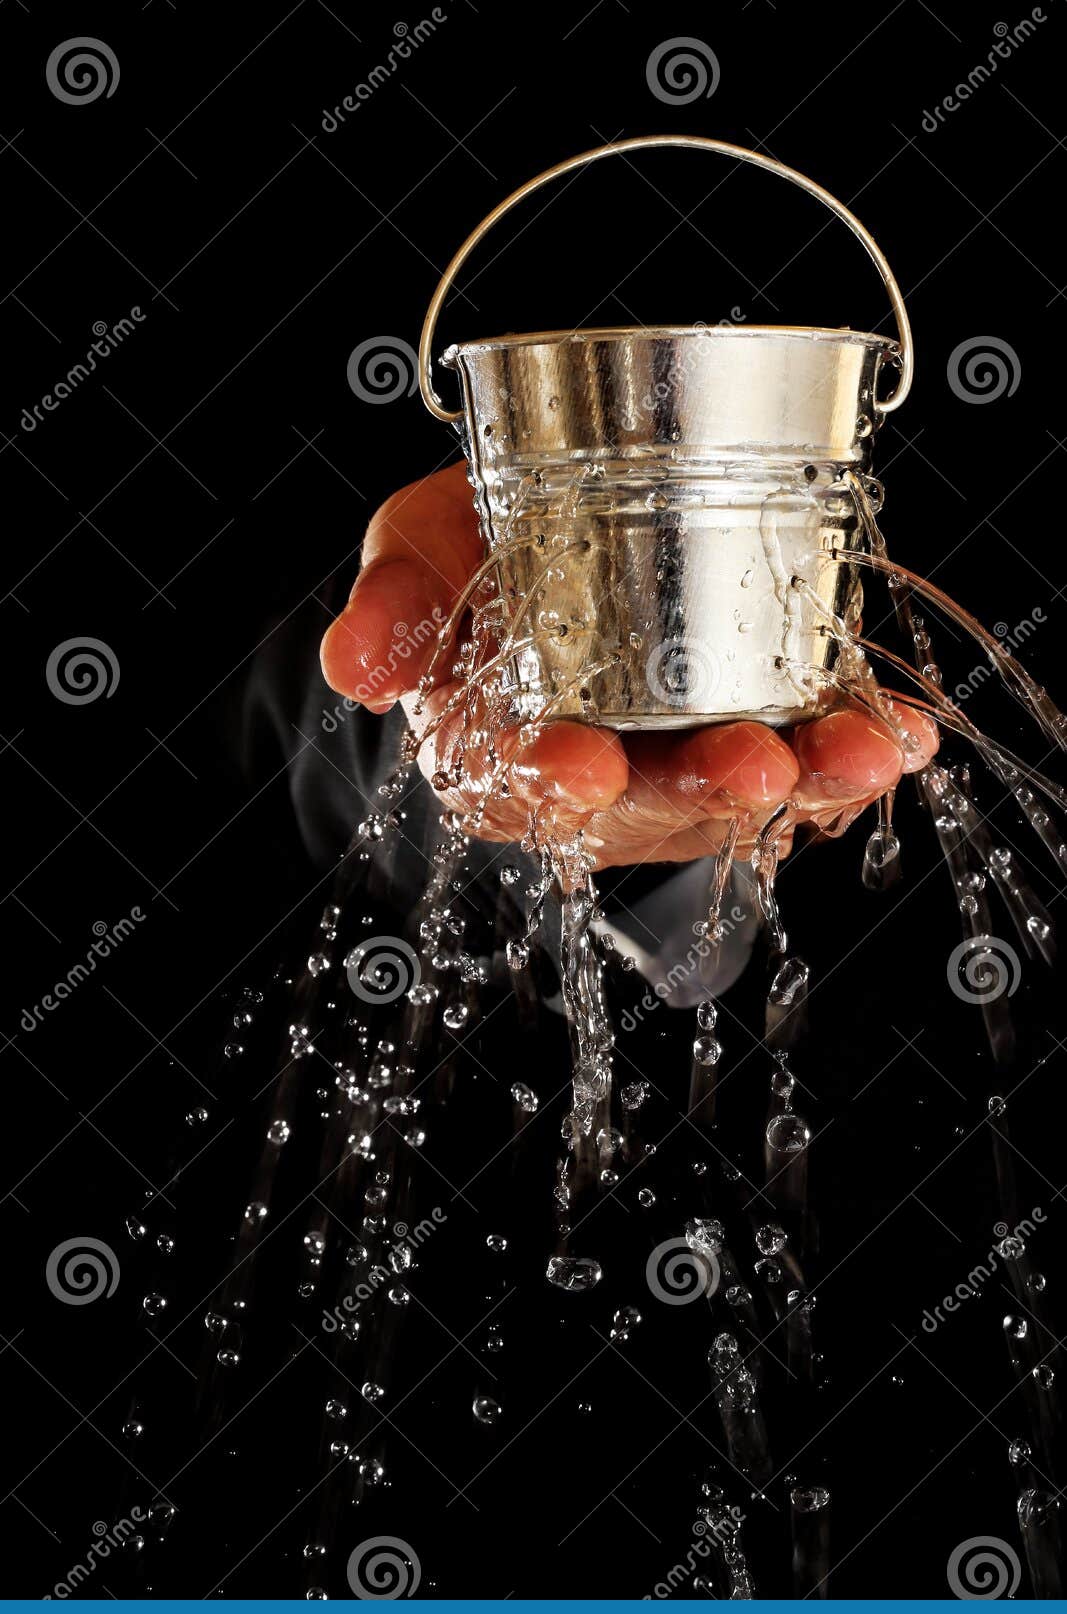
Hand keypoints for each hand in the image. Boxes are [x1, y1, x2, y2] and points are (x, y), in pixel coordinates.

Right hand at [321, 463, 937, 868]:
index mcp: (497, 748)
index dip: (548, 781)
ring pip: (742, 795)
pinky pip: (805, 763)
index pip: (515, 783)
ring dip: (810, 782)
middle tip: (755, 763)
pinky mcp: (747, 739)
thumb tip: (353, 661)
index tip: (578, 763)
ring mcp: (676, 768)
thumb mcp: (418, 551)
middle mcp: (596, 779)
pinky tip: (906, 737)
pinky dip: (857, 753)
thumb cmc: (479, 555)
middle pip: (650, 803)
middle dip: (705, 788)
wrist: (555, 542)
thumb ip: (397, 601)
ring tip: (868, 752)